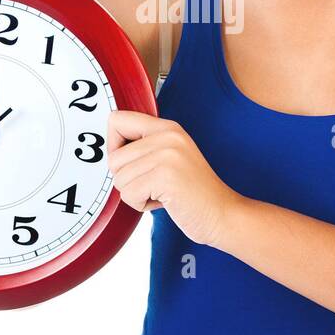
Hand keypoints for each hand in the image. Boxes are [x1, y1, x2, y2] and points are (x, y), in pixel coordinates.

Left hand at [106, 110, 239, 247]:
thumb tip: (111, 151)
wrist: (223, 214)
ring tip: (162, 193)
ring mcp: (167, 154)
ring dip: (136, 195)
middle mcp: (167, 135)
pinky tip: (164, 201)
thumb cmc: (194, 193)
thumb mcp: (172, 158)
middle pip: (113, 158)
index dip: (115, 146)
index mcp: (167, 127)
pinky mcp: (165, 176)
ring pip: (119, 179)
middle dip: (127, 180)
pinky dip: (141, 205)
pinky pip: (129, 194)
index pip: (117, 119)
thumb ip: (145, 148)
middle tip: (154, 185)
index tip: (133, 163)